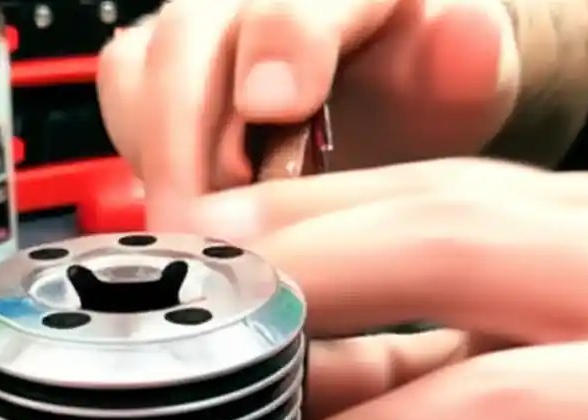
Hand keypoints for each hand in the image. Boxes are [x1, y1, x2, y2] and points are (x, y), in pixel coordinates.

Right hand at [96, 0, 520, 227]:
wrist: (393, 101)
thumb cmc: (421, 86)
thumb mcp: (464, 79)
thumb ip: (464, 58)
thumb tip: (462, 31)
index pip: (287, 6)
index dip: (280, 50)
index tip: (277, 110)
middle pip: (185, 39)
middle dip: (190, 138)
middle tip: (210, 222)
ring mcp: (197, 31)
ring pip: (138, 73)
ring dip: (161, 160)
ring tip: (203, 229)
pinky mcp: (156, 76)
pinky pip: (123, 109)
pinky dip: (147, 166)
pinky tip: (193, 215)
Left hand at [187, 158, 587, 419]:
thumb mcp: (516, 352)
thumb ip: (389, 353)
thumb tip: (255, 361)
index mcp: (575, 232)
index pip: (422, 193)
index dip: (297, 216)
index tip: (196, 247)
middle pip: (458, 253)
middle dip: (317, 286)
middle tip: (216, 341)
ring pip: (494, 407)